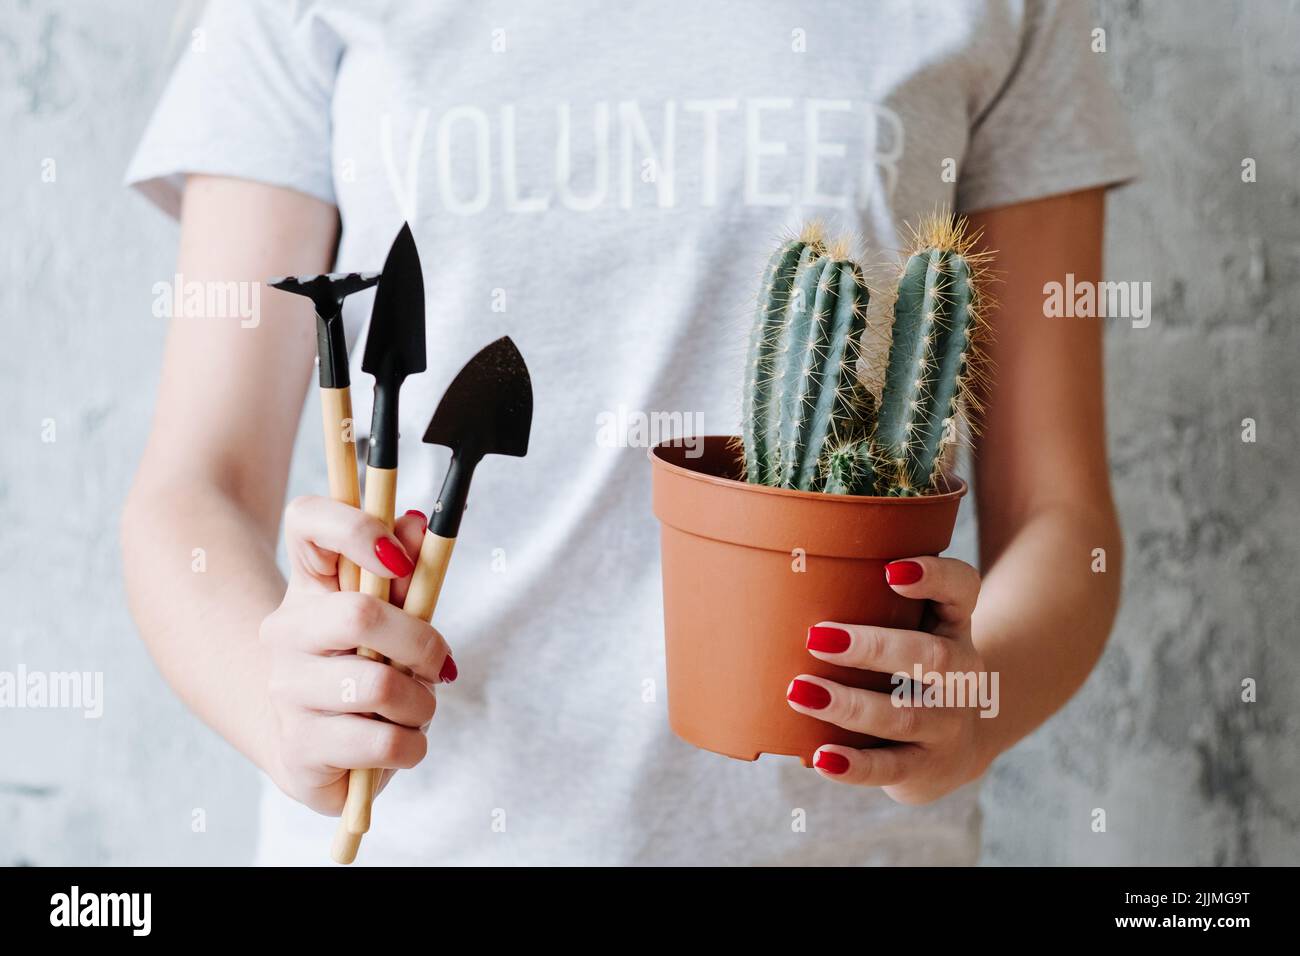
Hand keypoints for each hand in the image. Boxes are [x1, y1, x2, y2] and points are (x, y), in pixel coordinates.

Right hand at [258, 496, 455, 814]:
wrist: (315, 748)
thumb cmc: (365, 670)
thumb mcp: (392, 617)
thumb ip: (408, 571)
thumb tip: (418, 522)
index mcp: (308, 585)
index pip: (307, 520)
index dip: (356, 527)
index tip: (401, 561)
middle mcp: (283, 633)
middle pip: (359, 614)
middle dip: (421, 643)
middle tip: (437, 663)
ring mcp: (285, 692)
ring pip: (379, 686)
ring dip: (420, 702)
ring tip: (414, 708)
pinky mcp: (299, 750)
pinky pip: (383, 742)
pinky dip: (414, 743)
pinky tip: (403, 740)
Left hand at [787, 556, 994, 803]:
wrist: (954, 746)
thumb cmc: (908, 671)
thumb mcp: (908, 630)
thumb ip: (867, 602)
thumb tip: (777, 576)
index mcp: (954, 626)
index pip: (962, 589)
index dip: (935, 577)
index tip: (891, 569)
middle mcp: (960, 674)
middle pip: (932, 657)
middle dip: (874, 647)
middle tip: (817, 636)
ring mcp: (947, 724)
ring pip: (906, 715)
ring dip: (851, 704)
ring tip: (800, 692)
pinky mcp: (926, 767)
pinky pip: (891, 768)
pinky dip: (855, 765)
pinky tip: (822, 757)